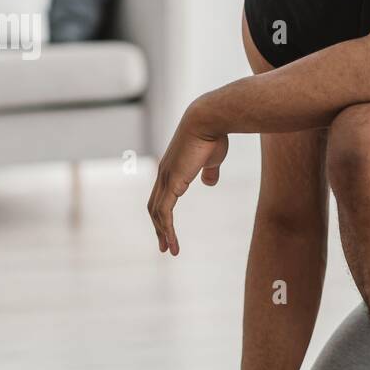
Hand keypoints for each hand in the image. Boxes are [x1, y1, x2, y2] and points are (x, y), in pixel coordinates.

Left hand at [147, 103, 228, 254]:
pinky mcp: (172, 182)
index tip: (169, 229)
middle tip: (165, 246)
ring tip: (170, 250)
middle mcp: (164, 174)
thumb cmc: (214, 135)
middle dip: (159, 228)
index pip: (162, 196)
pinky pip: (165, 213)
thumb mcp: (213, 158)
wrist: (210, 119)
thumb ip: (209, 171)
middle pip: (155, 207)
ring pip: (157, 213)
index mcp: (171, 169)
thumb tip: (209, 183)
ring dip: (163, 233)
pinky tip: (173, 241)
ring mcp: (165, 178)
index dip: (163, 214)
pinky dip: (167, 229)